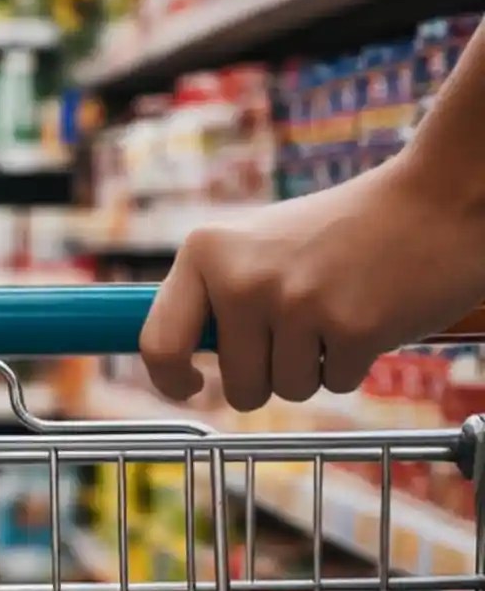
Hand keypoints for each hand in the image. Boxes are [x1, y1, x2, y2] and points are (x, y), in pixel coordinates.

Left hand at [139, 155, 484, 410]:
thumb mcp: (253, 246)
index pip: (158, 342)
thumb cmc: (338, 231)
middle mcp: (241, 277)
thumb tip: (168, 359)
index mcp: (205, 252)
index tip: (191, 385)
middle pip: (237, 385)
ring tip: (335, 310)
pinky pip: (336, 384)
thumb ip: (213, 294)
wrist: (432, 200)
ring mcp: (295, 302)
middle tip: (301, 331)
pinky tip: (367, 315)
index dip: (169, 381)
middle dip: (270, 377)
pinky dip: (354, 363)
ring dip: (315, 367)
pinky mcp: (350, 328)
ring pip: (288, 390)